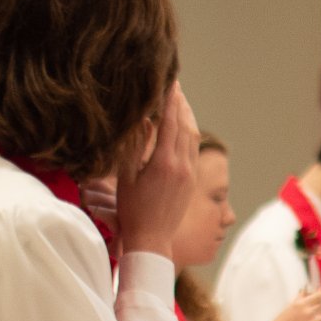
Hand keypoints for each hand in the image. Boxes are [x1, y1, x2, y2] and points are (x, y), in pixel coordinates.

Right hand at [117, 84, 198, 257]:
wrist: (152, 238)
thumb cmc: (132, 209)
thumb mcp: (127, 176)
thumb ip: (135, 146)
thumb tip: (144, 120)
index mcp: (164, 162)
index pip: (171, 122)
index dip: (171, 100)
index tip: (170, 82)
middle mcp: (182, 165)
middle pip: (186, 125)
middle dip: (181, 103)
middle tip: (175, 84)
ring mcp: (189, 173)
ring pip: (193, 136)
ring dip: (187, 116)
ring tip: (180, 100)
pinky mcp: (192, 180)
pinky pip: (194, 149)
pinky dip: (189, 132)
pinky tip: (184, 126)